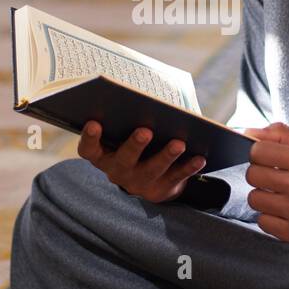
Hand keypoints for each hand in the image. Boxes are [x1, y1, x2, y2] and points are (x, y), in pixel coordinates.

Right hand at [77, 121, 207, 202]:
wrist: (151, 180)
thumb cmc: (135, 145)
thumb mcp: (124, 136)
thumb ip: (126, 121)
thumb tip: (144, 100)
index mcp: (103, 156)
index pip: (89, 150)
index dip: (89, 138)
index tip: (94, 122)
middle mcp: (118, 171)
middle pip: (123, 160)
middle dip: (134, 145)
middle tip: (145, 130)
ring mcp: (139, 182)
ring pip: (152, 169)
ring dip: (166, 155)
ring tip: (179, 143)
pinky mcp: (161, 189)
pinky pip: (176, 177)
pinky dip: (188, 167)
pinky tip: (200, 157)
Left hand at [242, 122, 288, 252]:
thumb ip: (281, 134)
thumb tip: (247, 131)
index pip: (258, 150)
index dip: (260, 153)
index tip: (269, 159)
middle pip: (252, 174)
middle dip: (260, 174)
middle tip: (275, 177)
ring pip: (254, 198)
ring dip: (263, 196)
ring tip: (281, 196)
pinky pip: (262, 221)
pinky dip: (270, 217)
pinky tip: (286, 213)